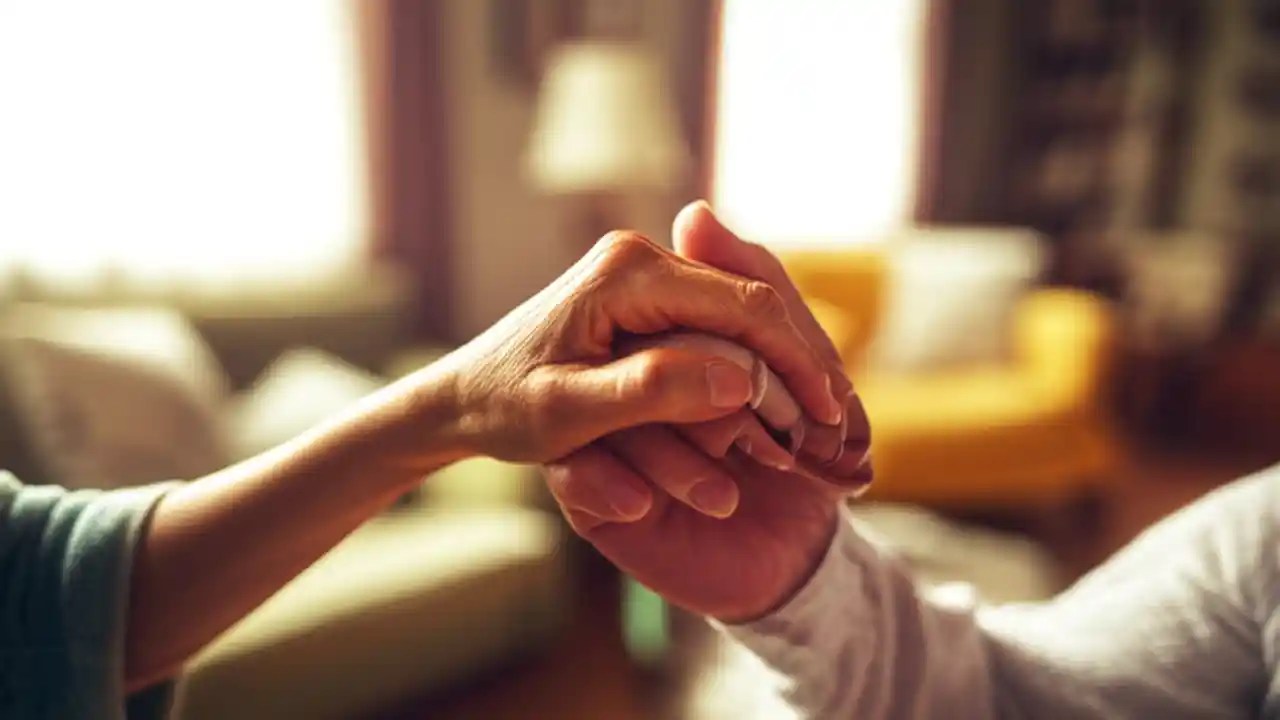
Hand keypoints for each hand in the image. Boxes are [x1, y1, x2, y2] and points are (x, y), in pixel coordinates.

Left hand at [430, 229, 842, 464]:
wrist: (463, 397)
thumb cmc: (506, 408)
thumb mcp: (568, 413)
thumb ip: (650, 393)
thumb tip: (739, 380)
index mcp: (627, 274)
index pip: (740, 306)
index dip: (794, 359)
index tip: (828, 410)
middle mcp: (642, 259)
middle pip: (751, 303)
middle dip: (801, 361)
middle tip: (840, 423)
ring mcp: (647, 275)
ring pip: (743, 314)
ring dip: (785, 364)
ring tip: (824, 417)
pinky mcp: (649, 298)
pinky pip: (720, 325)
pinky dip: (756, 363)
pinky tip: (783, 401)